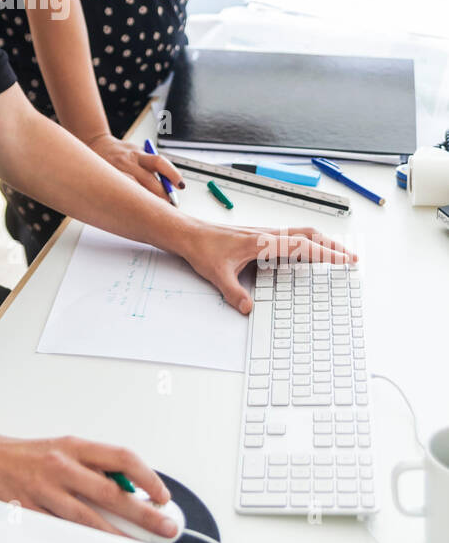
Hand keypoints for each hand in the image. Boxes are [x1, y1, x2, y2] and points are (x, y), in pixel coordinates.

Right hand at [0, 434, 180, 539]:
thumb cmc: (27, 455)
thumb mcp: (63, 448)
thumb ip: (93, 466)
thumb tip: (130, 489)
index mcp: (73, 446)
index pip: (120, 457)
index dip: (146, 476)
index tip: (162, 494)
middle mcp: (61, 466)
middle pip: (110, 493)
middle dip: (144, 513)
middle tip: (166, 527)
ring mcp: (45, 492)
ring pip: (89, 520)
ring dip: (119, 536)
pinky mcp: (31, 513)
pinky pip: (63, 533)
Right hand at [87, 133, 184, 202]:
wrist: (94, 145)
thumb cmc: (120, 152)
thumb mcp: (136, 152)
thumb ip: (151, 165)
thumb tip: (170, 184)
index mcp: (138, 153)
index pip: (159, 162)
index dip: (172, 174)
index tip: (181, 186)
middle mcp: (127, 161)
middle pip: (149, 181)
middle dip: (162, 196)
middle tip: (170, 206)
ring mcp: (115, 171)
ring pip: (134, 190)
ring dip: (147, 202)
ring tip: (154, 211)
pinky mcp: (106, 179)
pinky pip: (120, 193)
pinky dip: (131, 201)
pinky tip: (135, 209)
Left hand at [178, 223, 356, 314]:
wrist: (190, 234)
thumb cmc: (203, 249)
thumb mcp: (217, 275)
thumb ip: (233, 293)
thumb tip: (248, 308)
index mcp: (262, 242)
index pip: (302, 245)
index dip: (326, 252)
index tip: (345, 259)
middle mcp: (267, 235)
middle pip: (308, 235)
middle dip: (332, 245)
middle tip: (351, 257)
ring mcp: (265, 234)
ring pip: (301, 234)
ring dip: (321, 242)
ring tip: (337, 256)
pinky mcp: (261, 237)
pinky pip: (291, 238)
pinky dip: (307, 243)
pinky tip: (309, 255)